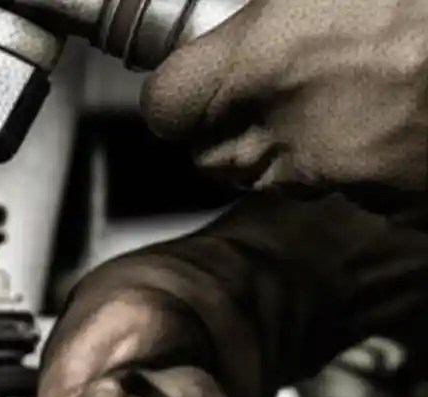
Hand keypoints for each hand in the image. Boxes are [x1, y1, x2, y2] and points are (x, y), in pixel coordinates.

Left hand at [142, 0, 427, 215]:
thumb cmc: (423, 0)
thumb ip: (274, 7)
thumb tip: (250, 16)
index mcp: (268, 59)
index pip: (165, 108)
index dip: (178, 96)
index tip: (190, 86)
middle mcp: (297, 128)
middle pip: (215, 159)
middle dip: (228, 131)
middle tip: (270, 90)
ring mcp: (353, 174)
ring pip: (286, 178)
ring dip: (301, 146)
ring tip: (359, 88)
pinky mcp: (406, 205)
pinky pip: (360, 193)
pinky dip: (370, 165)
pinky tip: (405, 117)